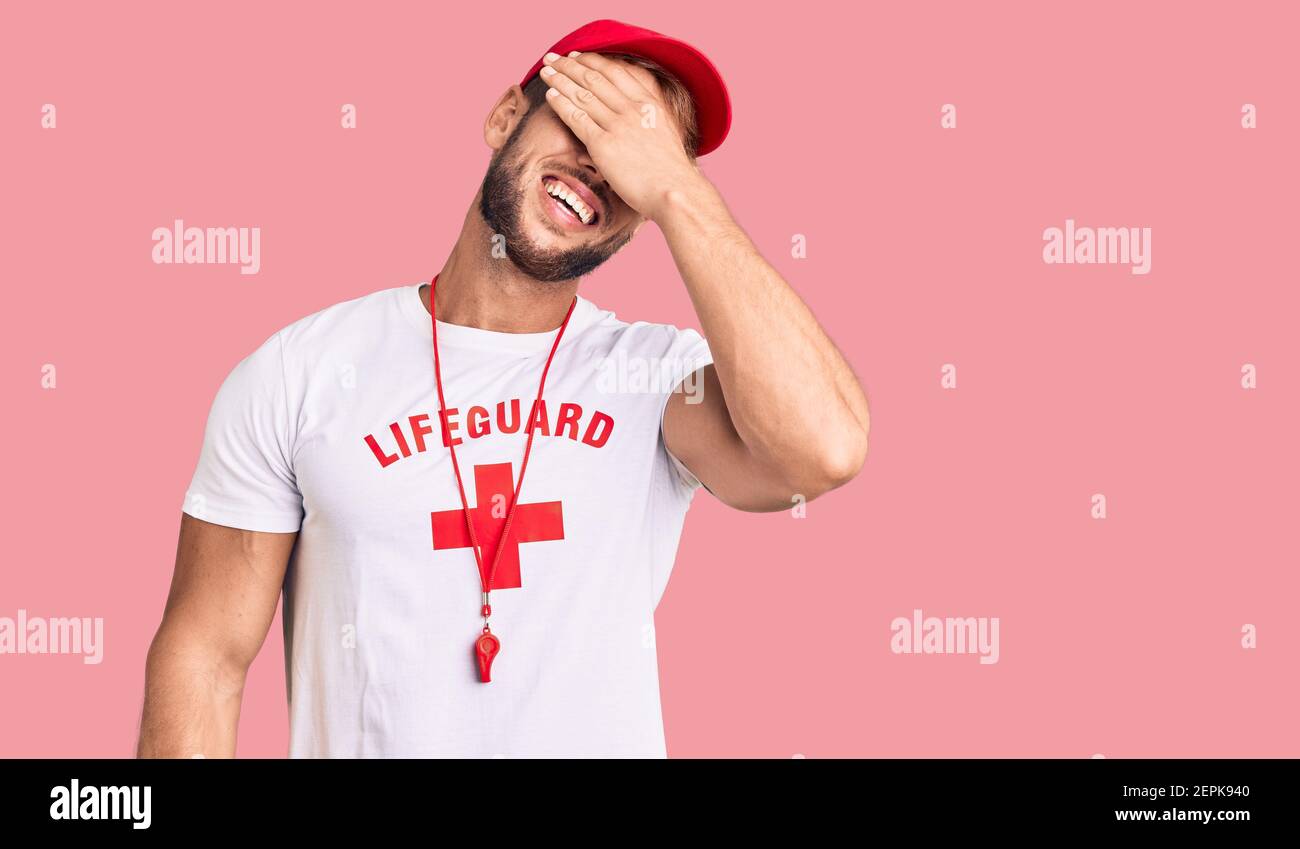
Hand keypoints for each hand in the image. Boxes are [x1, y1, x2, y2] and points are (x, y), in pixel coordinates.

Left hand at [539, 51, 707, 221]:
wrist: (675, 190)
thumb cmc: (671, 171)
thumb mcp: (667, 132)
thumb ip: (650, 117)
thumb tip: (640, 116)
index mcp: (649, 103)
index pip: (615, 72)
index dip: (592, 61)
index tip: (576, 56)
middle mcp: (632, 109)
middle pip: (594, 78)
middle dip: (569, 65)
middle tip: (552, 58)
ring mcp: (618, 125)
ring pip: (582, 94)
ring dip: (560, 80)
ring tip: (545, 72)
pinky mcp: (604, 144)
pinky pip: (576, 118)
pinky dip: (561, 104)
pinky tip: (550, 95)